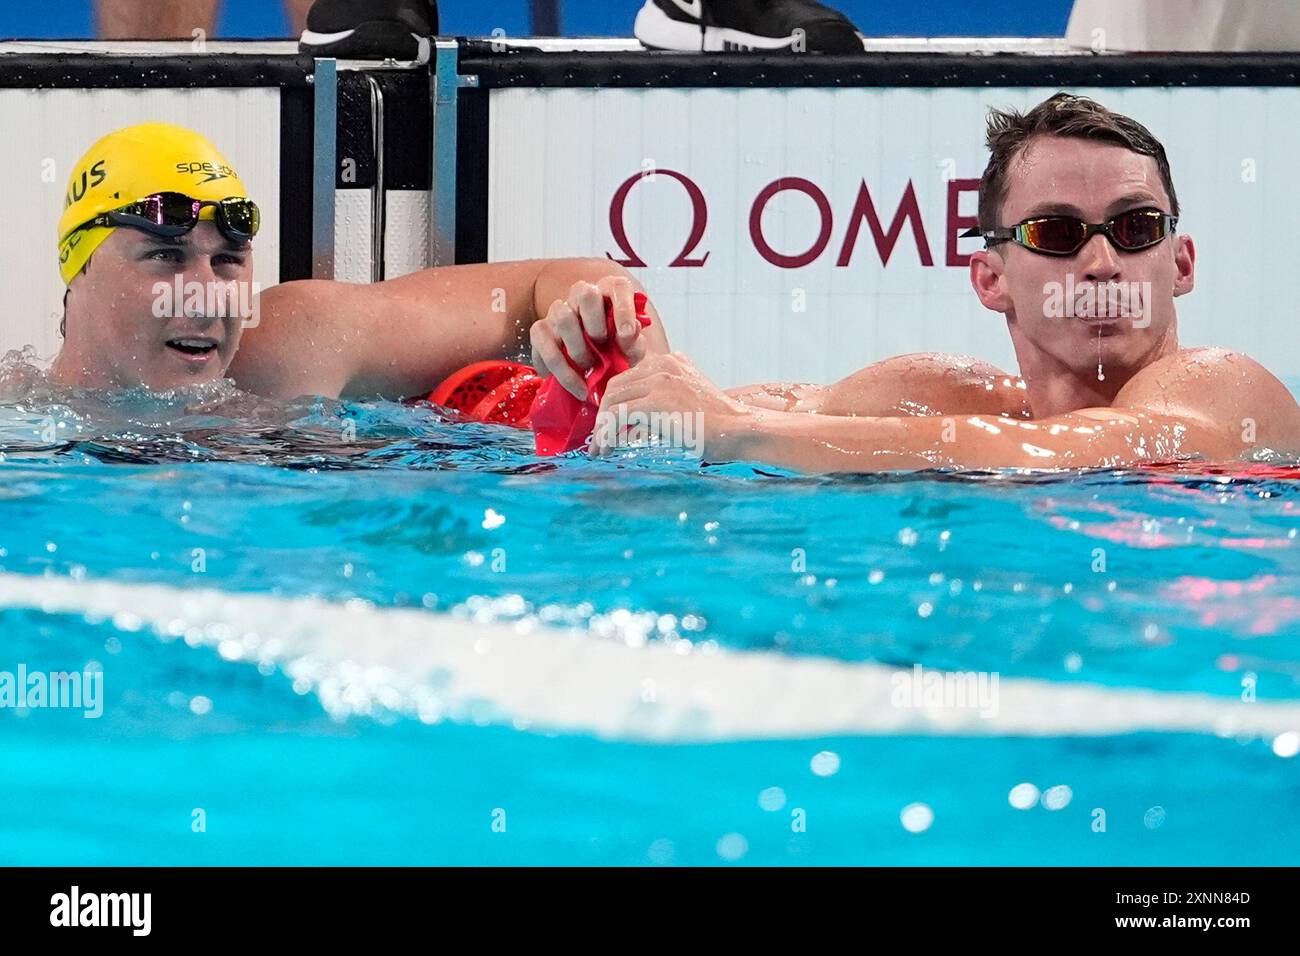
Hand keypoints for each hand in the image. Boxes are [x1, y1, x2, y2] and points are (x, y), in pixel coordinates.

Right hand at [529, 275, 662, 400]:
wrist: (593, 366)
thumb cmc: (616, 350)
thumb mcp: (631, 348)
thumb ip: (633, 343)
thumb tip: (628, 335)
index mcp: (611, 292)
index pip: (618, 287)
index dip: (624, 308)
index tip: (627, 334)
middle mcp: (583, 295)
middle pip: (585, 294)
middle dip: (595, 324)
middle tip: (603, 348)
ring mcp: (560, 310)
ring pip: (562, 317)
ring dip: (576, 348)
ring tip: (588, 368)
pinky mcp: (541, 329)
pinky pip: (543, 343)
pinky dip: (557, 368)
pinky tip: (569, 382)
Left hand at [591, 352, 748, 456]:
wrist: (740, 430)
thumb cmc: (718, 424)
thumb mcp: (689, 399)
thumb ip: (663, 398)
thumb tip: (631, 421)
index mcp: (670, 361)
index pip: (626, 378)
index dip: (612, 403)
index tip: (606, 425)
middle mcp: (662, 365)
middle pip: (615, 388)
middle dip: (602, 416)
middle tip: (598, 440)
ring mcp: (659, 381)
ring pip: (613, 402)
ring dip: (601, 428)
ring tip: (599, 449)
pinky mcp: (656, 402)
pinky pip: (617, 417)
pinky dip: (606, 434)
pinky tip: (606, 449)